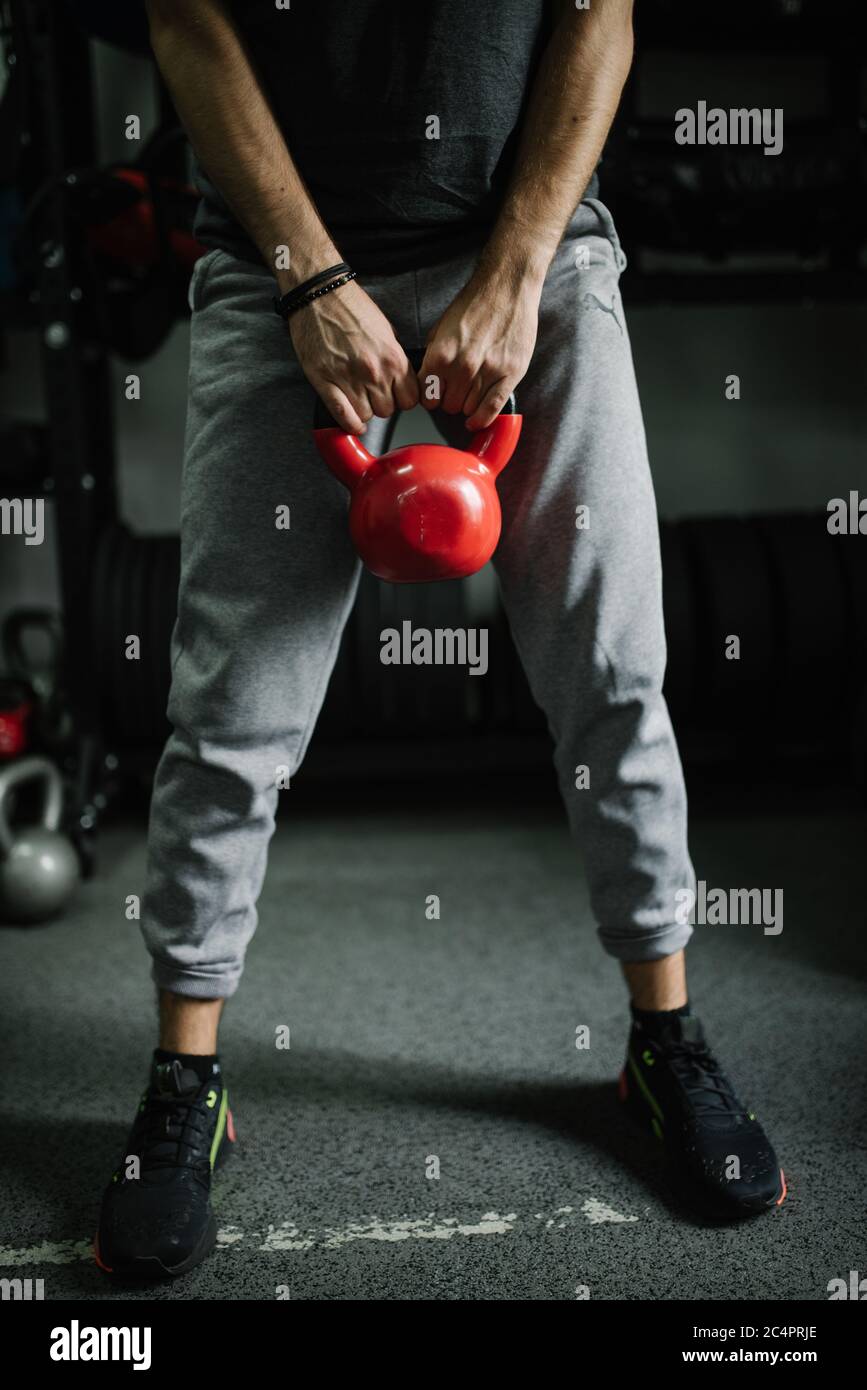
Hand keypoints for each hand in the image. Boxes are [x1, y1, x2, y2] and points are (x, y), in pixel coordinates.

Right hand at [288, 280, 417, 434]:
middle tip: (374, 394)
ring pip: (367, 416)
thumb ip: (394, 359)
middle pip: (388, 411)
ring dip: (364, 411)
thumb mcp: (385, 330)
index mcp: (393, 358)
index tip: (395, 395)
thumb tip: (399, 380)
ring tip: (359, 398)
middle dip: (382, 404)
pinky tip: (353, 422)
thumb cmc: (351, 307)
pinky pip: (343, 416)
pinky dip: (350, 424)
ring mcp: (348, 378)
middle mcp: (374, 372)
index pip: (409, 400)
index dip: (402, 399)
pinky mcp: (324, 381)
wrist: (319, 294)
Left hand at [418, 269, 541, 429]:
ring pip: (469, 410)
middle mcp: (462, 367)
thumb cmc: (473, 304)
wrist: (505, 287)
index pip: (427, 398)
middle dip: (449, 401)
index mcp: (440, 356)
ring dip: (467, 405)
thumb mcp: (440, 329)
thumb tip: (429, 382)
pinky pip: (492, 409)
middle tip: (456, 390)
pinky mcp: (509, 374)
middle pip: (448, 407)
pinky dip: (482, 420)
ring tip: (471, 392)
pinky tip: (476, 421)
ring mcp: (487, 372)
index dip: (431, 397)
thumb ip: (433, 357)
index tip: (437, 393)